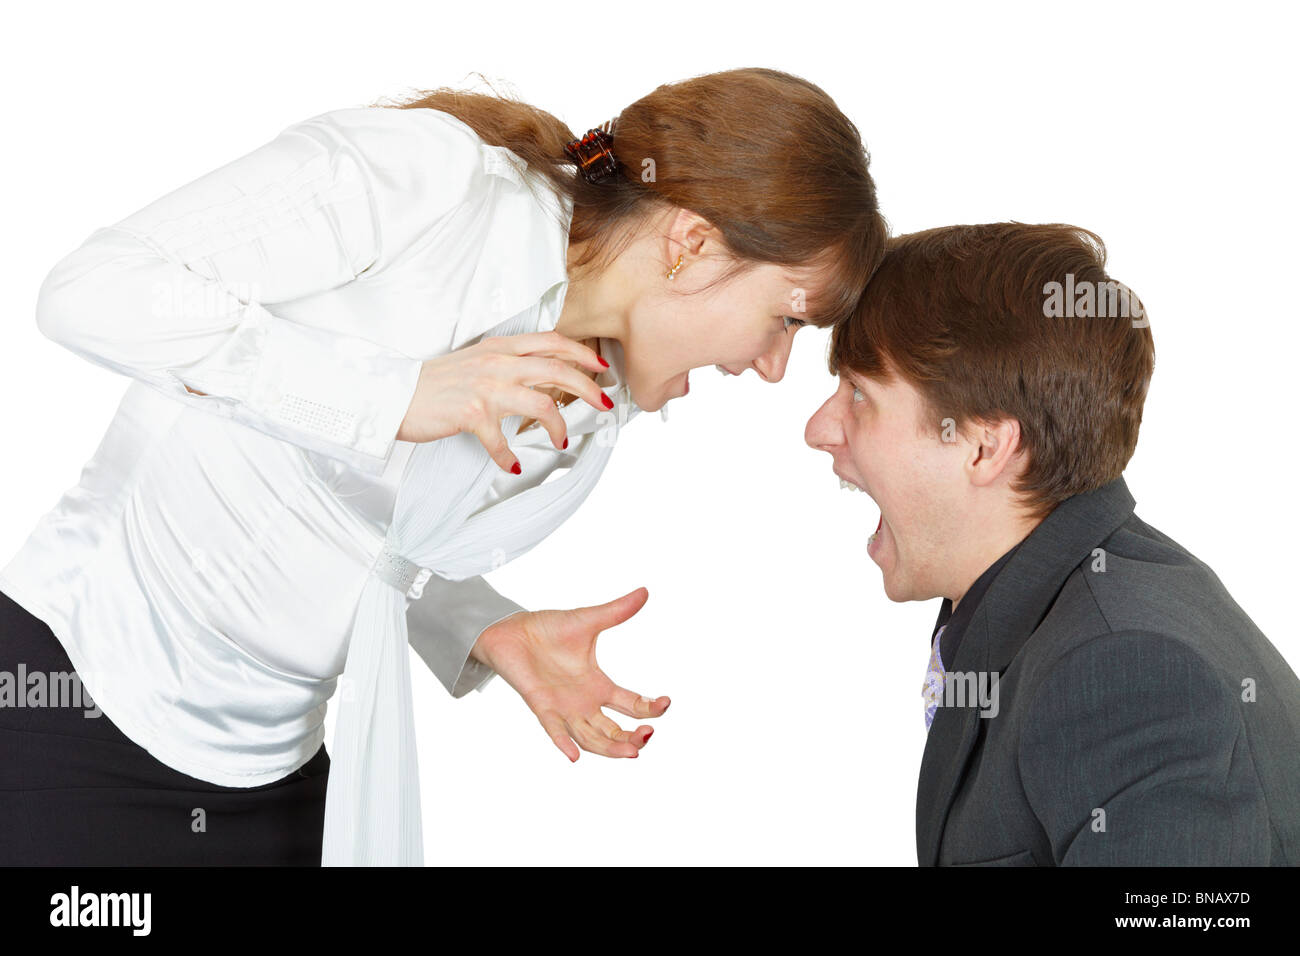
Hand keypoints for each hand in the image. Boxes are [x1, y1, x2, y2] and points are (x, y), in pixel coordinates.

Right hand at [397, 330, 611, 473]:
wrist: (395, 393)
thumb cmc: (435, 382)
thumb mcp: (476, 359)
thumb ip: (507, 361)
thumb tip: (540, 373)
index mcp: (500, 347)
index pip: (552, 342)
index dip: (581, 353)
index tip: (601, 366)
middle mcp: (497, 363)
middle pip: (557, 370)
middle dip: (588, 388)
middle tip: (604, 403)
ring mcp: (486, 388)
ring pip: (542, 404)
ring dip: (559, 426)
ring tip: (561, 440)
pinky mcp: (472, 414)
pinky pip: (502, 442)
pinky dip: (510, 457)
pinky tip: (512, 466)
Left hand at [471, 587, 669, 760]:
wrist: (512, 629)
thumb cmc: (548, 629)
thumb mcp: (588, 620)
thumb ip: (617, 611)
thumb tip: (644, 592)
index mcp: (598, 685)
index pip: (631, 704)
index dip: (650, 708)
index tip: (666, 703)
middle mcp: (583, 702)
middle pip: (614, 731)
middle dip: (633, 737)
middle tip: (649, 735)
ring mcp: (562, 707)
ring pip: (590, 738)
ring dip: (611, 747)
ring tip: (632, 751)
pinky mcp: (540, 705)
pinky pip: (553, 729)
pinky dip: (563, 743)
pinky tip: (575, 756)